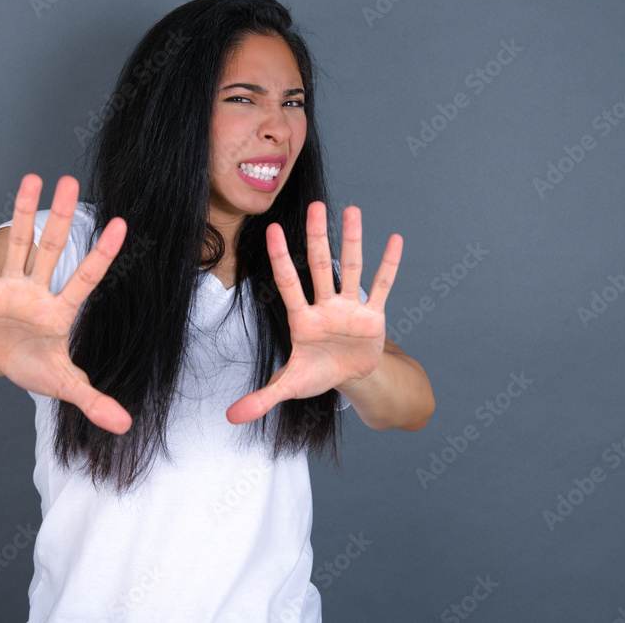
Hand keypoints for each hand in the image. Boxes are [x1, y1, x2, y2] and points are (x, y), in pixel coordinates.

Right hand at [0, 174, 132, 433]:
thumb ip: (93, 401)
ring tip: (33, 177)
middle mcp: (37, 290)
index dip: (103, 253)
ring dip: (22, 211)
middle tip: (71, 181)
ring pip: (17, 242)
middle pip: (51, 248)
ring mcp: (9, 285)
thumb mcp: (63, 384)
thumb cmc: (32, 366)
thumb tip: (126, 426)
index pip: (87, 276)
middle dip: (61, 217)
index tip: (123, 224)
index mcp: (60, 310)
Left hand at [225, 202, 402, 423]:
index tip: (272, 230)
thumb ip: (262, 398)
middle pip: (321, 266)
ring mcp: (350, 307)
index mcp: (302, 318)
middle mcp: (325, 306)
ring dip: (353, 240)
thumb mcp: (289, 386)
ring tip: (353, 209)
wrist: (349, 378)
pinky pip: (383, 287)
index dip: (281, 258)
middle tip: (316, 206)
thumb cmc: (315, 374)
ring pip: (352, 268)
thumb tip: (229, 417)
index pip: (289, 283)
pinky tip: (395, 239)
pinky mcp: (373, 316)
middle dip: (318, 237)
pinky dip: (390, 265)